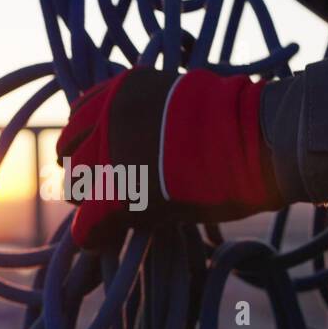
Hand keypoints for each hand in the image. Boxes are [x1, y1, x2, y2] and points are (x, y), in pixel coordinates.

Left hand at [56, 67, 281, 247]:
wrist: (257, 140)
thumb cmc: (239, 122)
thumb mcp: (186, 101)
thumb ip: (155, 114)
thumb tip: (151, 135)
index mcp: (124, 89)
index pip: (80, 115)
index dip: (90, 142)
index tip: (103, 159)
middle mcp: (109, 115)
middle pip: (69, 151)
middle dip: (86, 171)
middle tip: (107, 190)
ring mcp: (111, 153)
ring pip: (75, 186)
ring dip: (90, 201)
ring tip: (112, 215)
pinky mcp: (120, 193)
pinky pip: (88, 223)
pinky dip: (93, 235)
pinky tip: (105, 239)